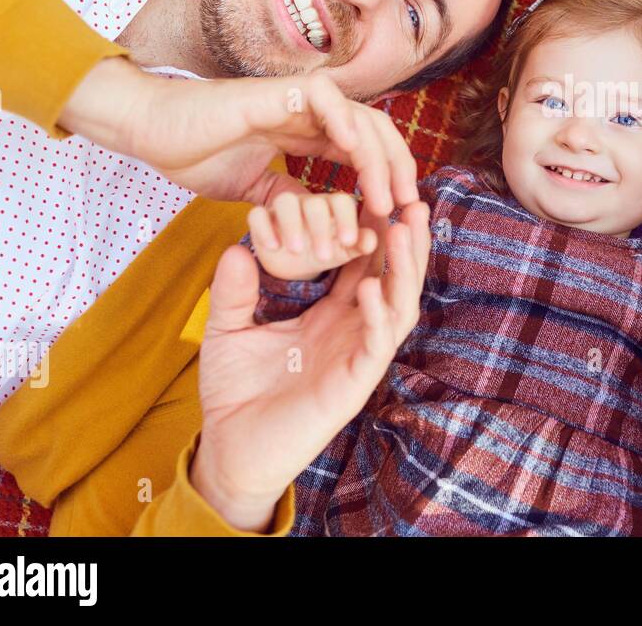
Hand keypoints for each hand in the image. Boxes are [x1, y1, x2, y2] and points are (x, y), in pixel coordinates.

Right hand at [58, 58, 417, 216]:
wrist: (151, 131)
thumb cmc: (196, 154)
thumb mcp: (256, 190)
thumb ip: (290, 198)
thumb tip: (320, 221)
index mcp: (311, 132)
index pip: (368, 150)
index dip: (388, 179)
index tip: (396, 216)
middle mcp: (314, 113)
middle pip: (378, 131)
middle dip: (397, 169)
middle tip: (405, 209)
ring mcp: (300, 99)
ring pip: (363, 118)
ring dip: (379, 159)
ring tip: (384, 198)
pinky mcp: (282, 91)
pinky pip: (329, 100)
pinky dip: (347, 125)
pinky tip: (353, 156)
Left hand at [189, 200, 430, 531]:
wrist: (230, 448)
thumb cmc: (234, 392)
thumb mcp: (228, 330)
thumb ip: (235, 291)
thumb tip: (238, 246)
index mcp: (331, 315)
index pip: (363, 265)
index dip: (374, 232)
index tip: (378, 192)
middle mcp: (353, 331)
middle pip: (394, 278)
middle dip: (407, 242)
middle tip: (413, 201)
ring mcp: (358, 356)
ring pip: (399, 306)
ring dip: (405, 268)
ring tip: (404, 230)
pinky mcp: (354, 384)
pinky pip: (377, 345)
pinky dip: (378, 315)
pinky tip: (369, 288)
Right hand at [249, 191, 378, 280]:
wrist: (290, 269)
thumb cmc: (324, 254)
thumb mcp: (343, 253)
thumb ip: (358, 246)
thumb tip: (372, 240)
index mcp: (334, 207)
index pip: (343, 202)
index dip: (347, 219)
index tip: (349, 241)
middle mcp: (309, 204)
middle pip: (316, 203)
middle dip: (321, 228)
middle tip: (324, 255)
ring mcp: (283, 209)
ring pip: (285, 202)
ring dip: (292, 225)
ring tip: (298, 250)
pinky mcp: (260, 219)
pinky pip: (257, 214)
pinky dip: (263, 229)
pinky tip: (272, 247)